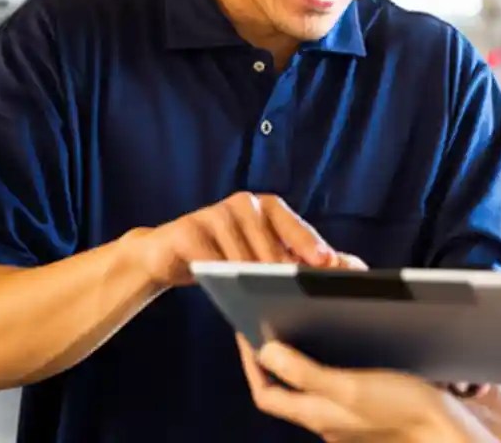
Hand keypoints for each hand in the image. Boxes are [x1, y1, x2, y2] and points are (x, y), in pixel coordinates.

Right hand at [127, 192, 362, 288]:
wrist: (166, 256)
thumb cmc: (221, 259)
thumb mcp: (254, 257)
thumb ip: (287, 261)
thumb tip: (334, 274)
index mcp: (264, 208)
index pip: (292, 223)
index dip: (309, 242)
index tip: (326, 262)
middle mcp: (242, 204)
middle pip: (269, 240)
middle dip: (283, 268)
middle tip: (297, 292)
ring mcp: (214, 214)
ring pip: (242, 250)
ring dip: (254, 274)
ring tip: (265, 296)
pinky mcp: (189, 229)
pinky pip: (212, 255)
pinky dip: (222, 273)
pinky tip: (229, 289)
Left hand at [238, 338, 485, 442]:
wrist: (451, 434)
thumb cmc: (402, 410)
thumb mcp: (349, 386)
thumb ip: (305, 372)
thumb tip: (265, 352)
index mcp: (316, 415)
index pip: (265, 394)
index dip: (249, 364)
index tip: (244, 332)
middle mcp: (328, 420)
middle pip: (286, 392)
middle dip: (273, 360)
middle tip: (269, 325)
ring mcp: (349, 419)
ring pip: (312, 388)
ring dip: (301, 360)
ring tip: (299, 328)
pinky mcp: (371, 411)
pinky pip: (338, 387)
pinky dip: (329, 365)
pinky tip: (341, 344)